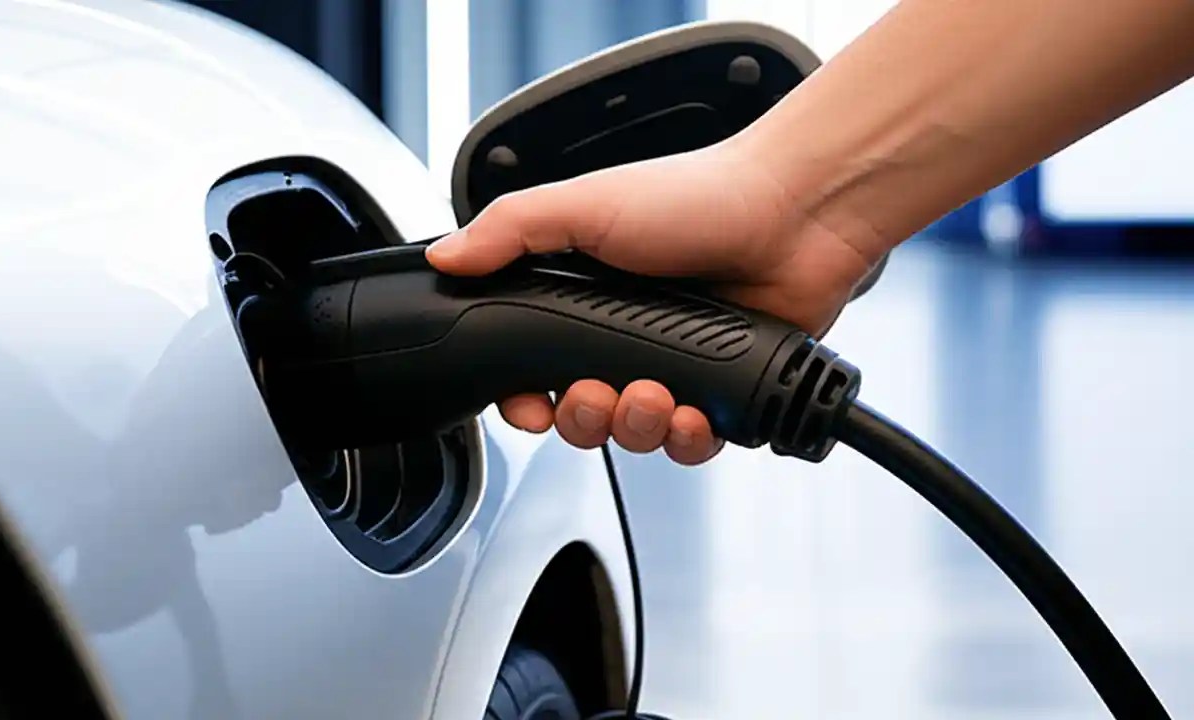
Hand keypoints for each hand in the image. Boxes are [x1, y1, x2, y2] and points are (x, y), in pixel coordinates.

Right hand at [426, 137, 881, 464]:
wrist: (794, 215)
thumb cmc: (697, 196)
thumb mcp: (584, 204)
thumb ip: (509, 231)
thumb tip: (445, 259)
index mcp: (583, 297)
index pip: (531, 371)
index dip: (525, 401)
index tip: (529, 405)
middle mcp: (625, 337)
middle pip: (578, 416)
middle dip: (582, 419)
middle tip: (598, 394)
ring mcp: (675, 367)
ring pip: (633, 438)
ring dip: (636, 429)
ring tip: (655, 395)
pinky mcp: (723, 392)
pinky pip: (691, 446)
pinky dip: (687, 440)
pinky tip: (694, 414)